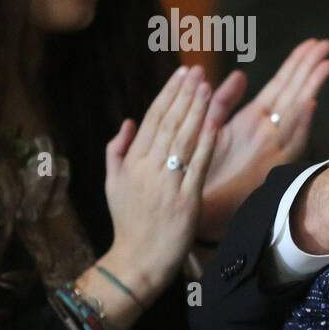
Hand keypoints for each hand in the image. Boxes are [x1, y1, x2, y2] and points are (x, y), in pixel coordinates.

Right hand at [102, 64, 216, 303]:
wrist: (139, 259)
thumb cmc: (128, 221)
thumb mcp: (113, 183)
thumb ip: (117, 151)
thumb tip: (128, 121)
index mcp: (132, 162)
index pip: (152, 119)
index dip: (169, 94)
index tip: (182, 74)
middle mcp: (149, 168)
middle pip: (169, 124)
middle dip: (185, 95)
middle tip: (198, 71)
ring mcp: (168, 183)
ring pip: (184, 139)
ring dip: (197, 111)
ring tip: (208, 87)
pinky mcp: (187, 198)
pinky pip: (198, 165)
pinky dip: (206, 142)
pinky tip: (215, 122)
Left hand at [197, 38, 328, 240]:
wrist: (205, 206)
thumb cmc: (209, 170)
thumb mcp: (215, 128)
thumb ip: (225, 100)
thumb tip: (241, 74)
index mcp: (254, 119)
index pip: (282, 84)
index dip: (297, 64)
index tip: (312, 44)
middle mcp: (267, 129)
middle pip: (292, 91)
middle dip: (308, 67)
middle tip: (325, 43)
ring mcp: (272, 145)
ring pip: (294, 111)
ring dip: (309, 89)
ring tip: (325, 63)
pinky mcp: (271, 164)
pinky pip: (287, 140)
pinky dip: (297, 124)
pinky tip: (307, 105)